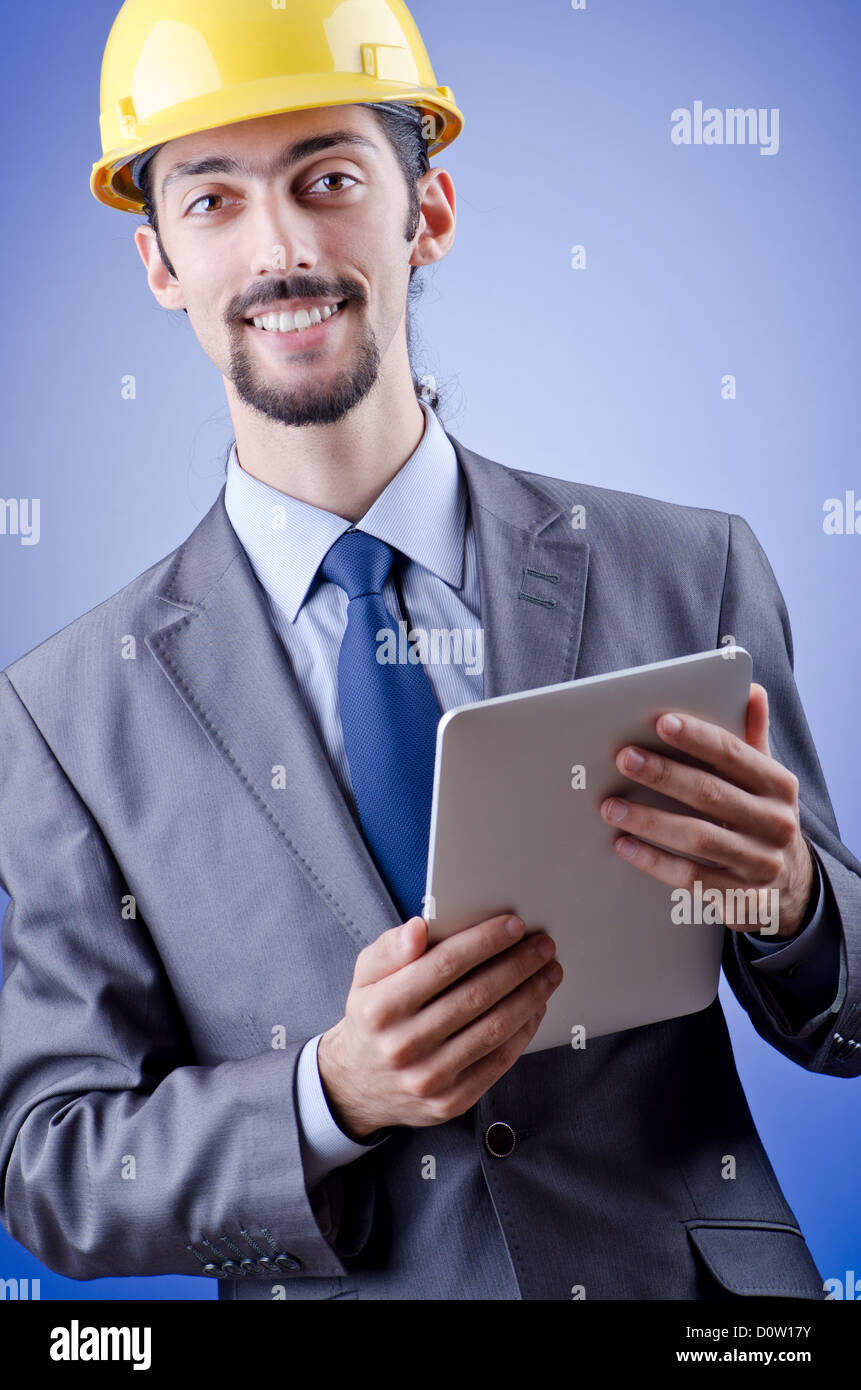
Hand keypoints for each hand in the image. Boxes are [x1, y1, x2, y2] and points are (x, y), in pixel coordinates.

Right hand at [317, 913, 561, 1138]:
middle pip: (476, 996)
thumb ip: (390, 948)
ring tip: (549, 973)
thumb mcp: (366, 976)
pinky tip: (536, 1007)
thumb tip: (419, 927)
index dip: (484, 942)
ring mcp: (428, 1078)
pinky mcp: (450, 1102)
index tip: (515, 924)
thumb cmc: (373, 1017)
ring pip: (493, 1029)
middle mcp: (403, 1046)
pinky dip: (523, 1031)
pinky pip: (498, 1062)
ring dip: (530, 996)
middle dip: (518, 966)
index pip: (444, 965)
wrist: (360, 1085)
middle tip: (543, 945)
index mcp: (380, 1008)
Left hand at [598, 682, 815, 938]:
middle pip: (712, 794)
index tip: (661, 721)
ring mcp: (761, 863)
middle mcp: (776, 823)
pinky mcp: (740, 898)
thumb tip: (752, 689)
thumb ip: (751, 736)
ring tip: (611, 806)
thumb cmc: (758, 816)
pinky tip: (624, 845)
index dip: (698, 738)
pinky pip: (692, 878)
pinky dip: (654, 861)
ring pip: (700, 838)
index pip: (734, 755)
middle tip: (623, 758)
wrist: (790, 886)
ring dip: (651, 821)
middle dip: (664, 775)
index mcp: (778, 785)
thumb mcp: (763, 778)